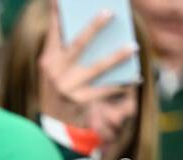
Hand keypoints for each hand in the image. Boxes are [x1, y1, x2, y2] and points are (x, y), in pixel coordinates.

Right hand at [38, 1, 136, 128]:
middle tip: (110, 12)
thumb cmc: (58, 89)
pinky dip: (121, 83)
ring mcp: (68, 88)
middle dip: (94, 27)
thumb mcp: (53, 70)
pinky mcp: (81, 102)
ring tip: (133, 46)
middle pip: (78, 45)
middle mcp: (55, 72)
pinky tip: (135, 77)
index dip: (58, 13)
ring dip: (117, 56)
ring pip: (97, 67)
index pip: (54, 31)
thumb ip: (64, 49)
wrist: (53, 125)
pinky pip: (106, 89)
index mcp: (48, 60)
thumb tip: (86, 27)